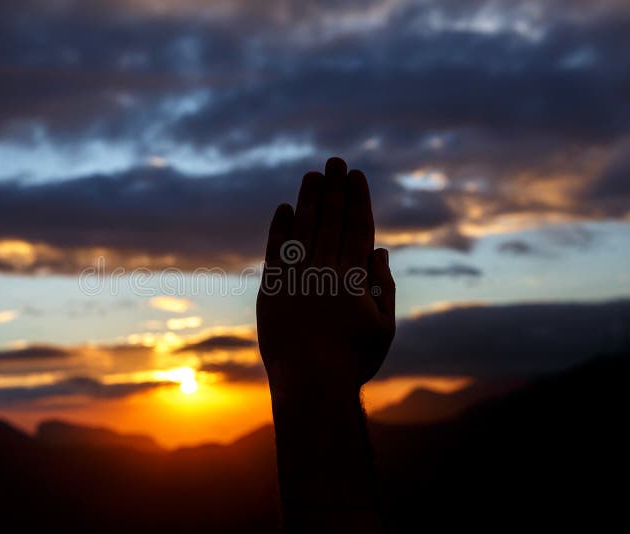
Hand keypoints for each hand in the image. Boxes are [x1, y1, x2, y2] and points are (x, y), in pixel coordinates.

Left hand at [257, 157, 395, 403]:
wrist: (310, 383)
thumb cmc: (352, 360)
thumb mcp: (383, 328)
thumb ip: (384, 287)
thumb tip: (378, 250)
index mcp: (354, 278)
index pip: (357, 228)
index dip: (357, 200)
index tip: (355, 176)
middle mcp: (324, 270)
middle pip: (331, 221)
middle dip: (334, 189)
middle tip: (334, 162)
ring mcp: (296, 278)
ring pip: (304, 229)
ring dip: (309, 200)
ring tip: (312, 176)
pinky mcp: (272, 289)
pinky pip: (276, 251)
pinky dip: (279, 228)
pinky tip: (283, 208)